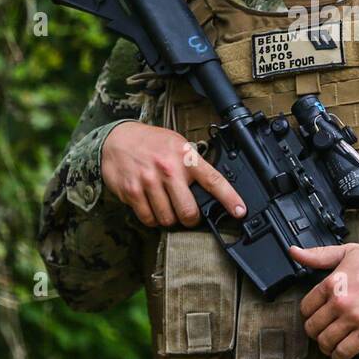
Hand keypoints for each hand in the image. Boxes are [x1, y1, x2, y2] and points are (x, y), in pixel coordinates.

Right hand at [101, 121, 244, 227]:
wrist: (117, 139)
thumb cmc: (151, 143)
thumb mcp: (178, 145)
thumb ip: (193, 165)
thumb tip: (209, 191)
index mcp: (185, 156)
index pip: (213, 180)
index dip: (230, 198)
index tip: (240, 211)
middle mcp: (168, 169)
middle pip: (188, 211)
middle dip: (191, 218)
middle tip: (188, 214)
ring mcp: (149, 181)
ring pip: (167, 219)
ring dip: (170, 218)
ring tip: (166, 206)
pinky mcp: (132, 192)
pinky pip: (148, 219)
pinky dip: (152, 218)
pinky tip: (152, 206)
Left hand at [289, 243, 358, 358]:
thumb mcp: (351, 252)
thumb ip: (320, 255)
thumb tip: (294, 252)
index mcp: (333, 282)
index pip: (305, 307)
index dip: (308, 313)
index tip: (316, 315)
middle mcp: (342, 302)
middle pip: (312, 328)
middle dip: (315, 331)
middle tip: (323, 330)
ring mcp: (355, 319)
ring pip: (325, 343)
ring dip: (326, 345)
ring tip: (331, 341)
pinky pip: (343, 353)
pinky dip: (339, 355)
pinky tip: (342, 350)